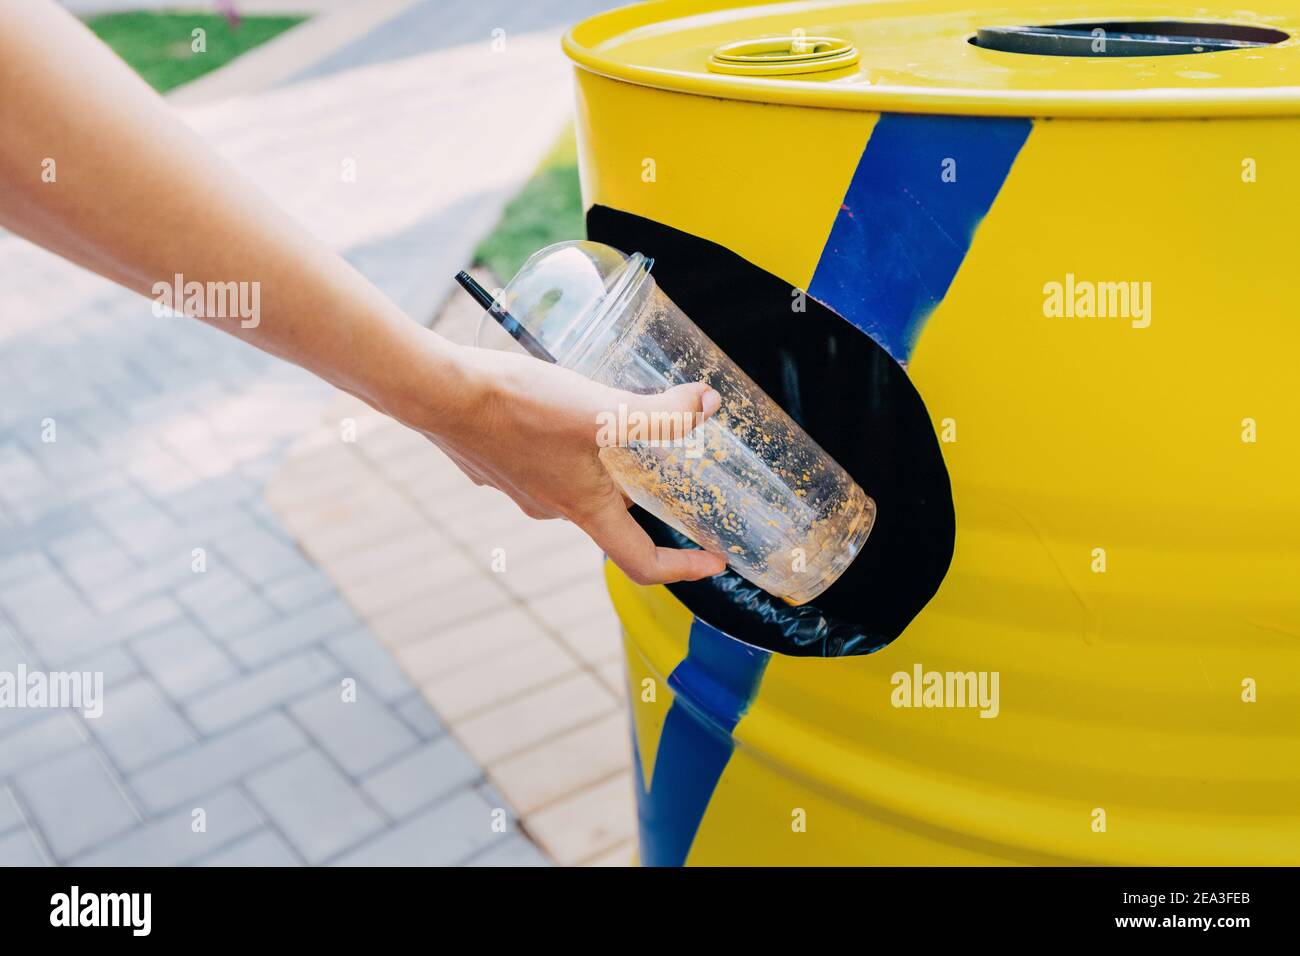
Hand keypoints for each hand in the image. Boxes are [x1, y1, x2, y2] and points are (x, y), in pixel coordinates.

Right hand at [406, 341, 727, 585]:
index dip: (684, 568)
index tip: (714, 561)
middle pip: (614, 516)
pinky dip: (570, 446)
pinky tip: (569, 409)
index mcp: (585, 509)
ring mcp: (522, 489)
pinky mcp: (500, 464)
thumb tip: (707, 404)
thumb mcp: (602, 410)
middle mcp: (554, 509)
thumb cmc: (517, 407)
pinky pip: (547, 463)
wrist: (437, 391)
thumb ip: (660, 412)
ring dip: (606, 464)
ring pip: (579, 485)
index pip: (643, 563)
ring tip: (625, 425)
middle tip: (676, 467)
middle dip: (648, 496)